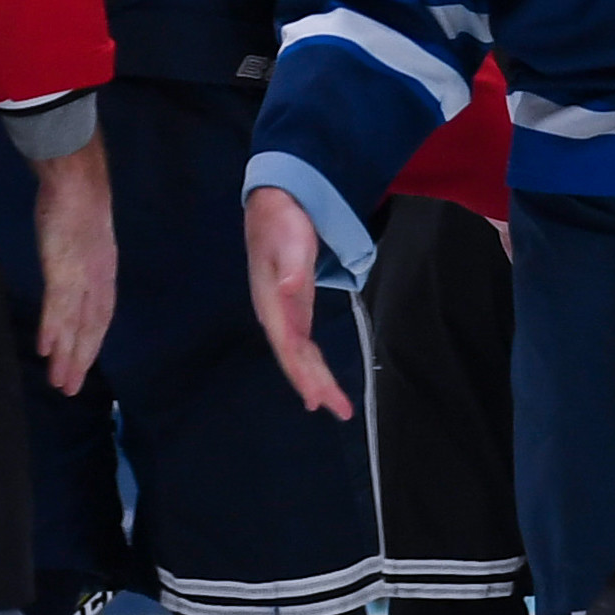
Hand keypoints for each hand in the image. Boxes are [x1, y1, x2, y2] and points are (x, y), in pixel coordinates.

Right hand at [31, 138, 117, 391]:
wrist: (77, 178)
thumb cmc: (75, 203)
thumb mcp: (81, 238)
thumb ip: (78, 259)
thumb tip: (70, 273)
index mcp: (103, 274)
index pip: (99, 318)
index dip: (89, 344)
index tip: (80, 366)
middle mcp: (97, 280)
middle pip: (90, 328)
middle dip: (79, 361)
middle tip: (69, 390)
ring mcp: (80, 276)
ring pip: (74, 323)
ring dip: (66, 355)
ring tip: (59, 382)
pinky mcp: (62, 268)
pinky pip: (58, 305)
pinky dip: (53, 329)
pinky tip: (46, 349)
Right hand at [244, 185, 358, 417]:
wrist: (273, 203)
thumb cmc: (283, 221)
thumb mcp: (291, 241)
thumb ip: (293, 269)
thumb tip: (290, 289)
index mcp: (273, 304)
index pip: (289, 348)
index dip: (303, 375)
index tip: (319, 399)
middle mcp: (275, 314)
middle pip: (295, 358)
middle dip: (316, 385)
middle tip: (341, 411)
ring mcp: (283, 312)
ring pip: (299, 354)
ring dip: (316, 379)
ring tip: (335, 404)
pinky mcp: (293, 307)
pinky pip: (302, 343)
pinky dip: (311, 362)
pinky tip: (318, 375)